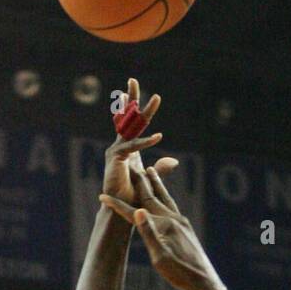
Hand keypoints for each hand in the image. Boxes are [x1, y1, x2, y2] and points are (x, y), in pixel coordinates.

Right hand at [100, 168, 218, 289]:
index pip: (134, 211)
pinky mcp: (186, 228)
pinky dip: (165, 196)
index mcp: (163, 225)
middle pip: (152, 196)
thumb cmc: (180, 273)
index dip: (118, 205)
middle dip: (139, 181)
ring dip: (156, 183)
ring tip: (151, 170)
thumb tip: (138, 211)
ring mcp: (181, 222)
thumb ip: (149, 233)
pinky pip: (172, 206)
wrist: (204, 281)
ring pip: (165, 197)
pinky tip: (165, 198)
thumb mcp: (160, 257)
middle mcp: (172, 219)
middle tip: (131, 165)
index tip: (103, 197)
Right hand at [102, 76, 177, 205]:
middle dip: (131, 98)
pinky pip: (132, 147)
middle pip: (127, 118)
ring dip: (142, 111)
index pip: (132, 124)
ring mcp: (116, 150)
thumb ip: (160, 169)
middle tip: (132, 79)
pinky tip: (158, 137)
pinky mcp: (115, 159)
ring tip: (154, 98)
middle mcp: (120, 146)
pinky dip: (146, 143)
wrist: (121, 210)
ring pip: (130, 126)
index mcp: (128, 149)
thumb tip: (174, 161)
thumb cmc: (133, 198)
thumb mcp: (151, 179)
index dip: (135, 109)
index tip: (135, 94)